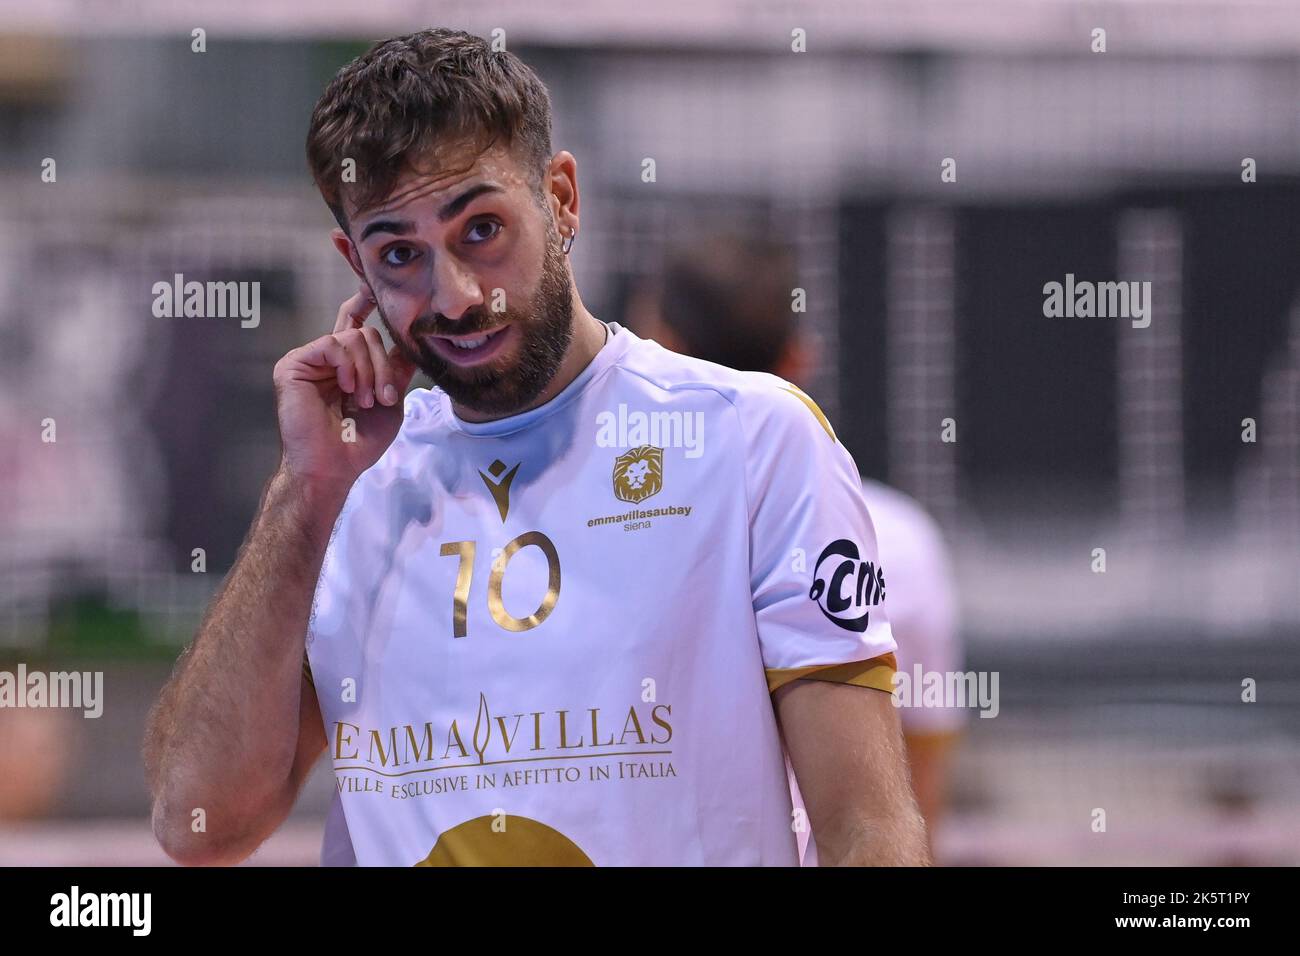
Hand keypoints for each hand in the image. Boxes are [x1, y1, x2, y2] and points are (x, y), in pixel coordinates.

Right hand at [272, 285, 417, 494]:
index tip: (372, 283)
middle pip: (366, 333)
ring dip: (369, 371)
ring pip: (354, 337)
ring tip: (364, 401)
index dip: (363, 301)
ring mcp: (310, 359)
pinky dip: (348, 366)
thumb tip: (412, 339)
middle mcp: (327, 358)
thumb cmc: (360, 440)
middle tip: (383, 397)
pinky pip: (332, 343)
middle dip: (383, 365)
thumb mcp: (391, 399)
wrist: (335, 465)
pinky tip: (346, 389)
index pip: (355, 323)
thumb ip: (396, 368)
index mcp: (346, 365)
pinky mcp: (294, 364)